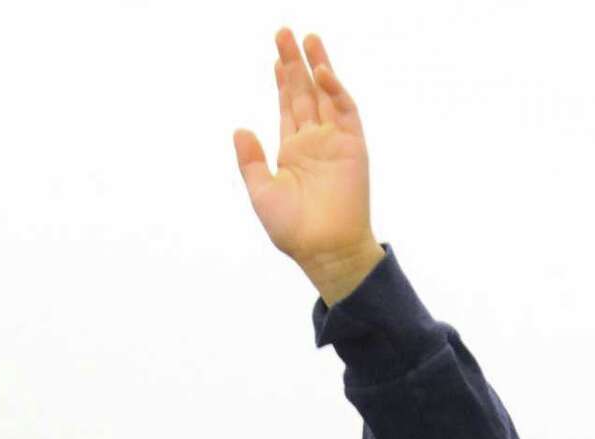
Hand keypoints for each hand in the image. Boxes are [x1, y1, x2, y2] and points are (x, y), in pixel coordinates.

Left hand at [234, 29, 384, 303]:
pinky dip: (336, 91)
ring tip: (307, 39)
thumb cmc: (293, 230)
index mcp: (293, 151)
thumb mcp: (262, 192)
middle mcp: (315, 142)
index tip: (275, 58)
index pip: (288, 107)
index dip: (281, 81)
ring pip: (326, 95)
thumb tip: (240, 128)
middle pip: (304, 93)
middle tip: (284, 33)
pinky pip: (346, 112)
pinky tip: (321, 72)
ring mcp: (336, 142)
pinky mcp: (354, 148)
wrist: (325, 250)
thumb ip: (250, 160)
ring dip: (317, 67)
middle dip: (294, 63)